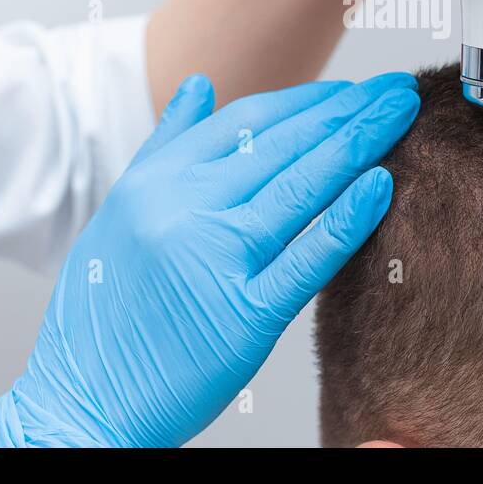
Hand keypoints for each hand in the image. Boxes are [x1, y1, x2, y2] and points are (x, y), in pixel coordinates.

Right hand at [0, 72, 419, 446]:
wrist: (80, 399)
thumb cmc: (104, 310)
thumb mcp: (121, 210)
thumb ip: (166, 145)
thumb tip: (202, 84)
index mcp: (157, 180)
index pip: (249, 121)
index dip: (309, 99)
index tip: (353, 90)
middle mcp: (183, 208)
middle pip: (283, 144)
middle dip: (348, 109)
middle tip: (397, 88)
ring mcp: (212, 259)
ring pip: (299, 187)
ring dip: (359, 142)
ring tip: (401, 114)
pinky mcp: (240, 316)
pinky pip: (304, 261)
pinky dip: (346, 220)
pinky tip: (382, 186)